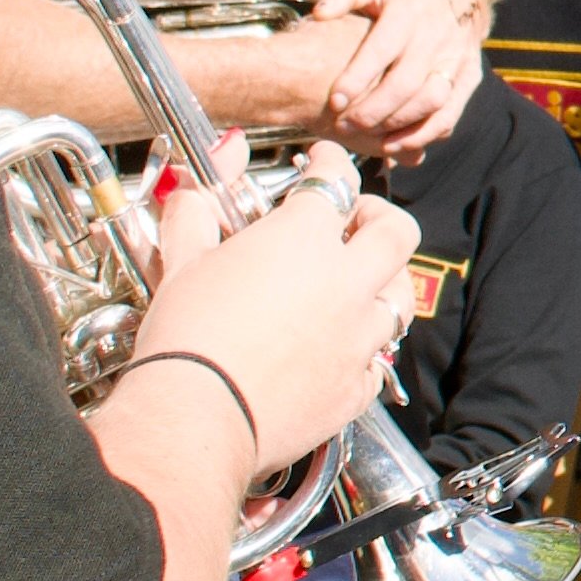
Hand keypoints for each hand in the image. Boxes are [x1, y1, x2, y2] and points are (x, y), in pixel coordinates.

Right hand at [133, 140, 422, 464]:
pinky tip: (344, 350)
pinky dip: (365, 353)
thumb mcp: (181, 260)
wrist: (193, 418)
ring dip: (383, 285)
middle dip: (379, 217)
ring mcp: (358, 337)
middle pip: (397, 232)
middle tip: (356, 220)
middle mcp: (346, 282)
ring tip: (359, 285)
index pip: (335, 180)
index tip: (324, 162)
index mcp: (304, 238)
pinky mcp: (355, 387)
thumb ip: (197, 208)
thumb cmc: (183, 336)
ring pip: (400, 298)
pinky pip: (378, 363)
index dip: (330, 163)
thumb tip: (201, 176)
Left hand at [303, 0, 489, 161]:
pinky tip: (397, 145)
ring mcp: (457, 59)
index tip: (334, 100)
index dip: (357, 79)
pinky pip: (450, 114)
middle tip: (345, 125)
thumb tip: (319, 13)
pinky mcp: (469, 78)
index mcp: (410, 9)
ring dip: (399, 126)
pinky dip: (424, 135)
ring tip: (371, 140)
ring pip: (431, 102)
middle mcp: (438, 35)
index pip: (382, 50)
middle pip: (406, 84)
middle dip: (373, 111)